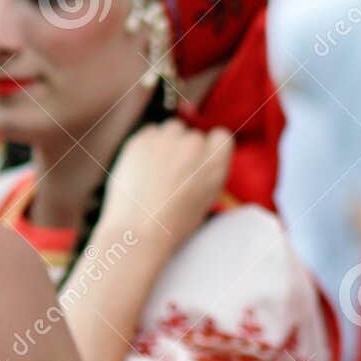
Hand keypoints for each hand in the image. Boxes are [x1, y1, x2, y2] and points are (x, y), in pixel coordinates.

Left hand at [97, 120, 232, 251]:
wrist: (139, 231)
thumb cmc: (173, 223)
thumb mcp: (206, 198)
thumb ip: (207, 172)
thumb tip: (197, 158)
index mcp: (216, 161)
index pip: (221, 137)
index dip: (210, 147)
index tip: (200, 159)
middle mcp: (194, 145)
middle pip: (193, 135)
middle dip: (185, 149)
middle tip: (174, 172)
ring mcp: (166, 140)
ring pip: (172, 129)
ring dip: (167, 142)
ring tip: (157, 168)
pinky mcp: (141, 139)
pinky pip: (150, 131)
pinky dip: (148, 144)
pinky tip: (143, 165)